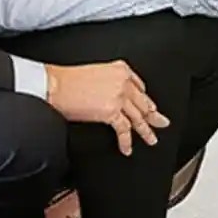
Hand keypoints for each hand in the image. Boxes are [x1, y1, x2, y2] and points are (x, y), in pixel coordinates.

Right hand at [45, 60, 169, 155]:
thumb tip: (112, 97)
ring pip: (138, 117)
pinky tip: (127, 148)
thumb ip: (110, 83)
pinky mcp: (111, 112)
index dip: (145, 100)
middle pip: (143, 102)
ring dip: (146, 130)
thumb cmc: (67, 80)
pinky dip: (127, 141)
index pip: (139, 87)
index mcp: (121, 70)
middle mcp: (123, 82)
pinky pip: (124, 130)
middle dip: (153, 115)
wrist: (55, 85)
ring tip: (151, 139)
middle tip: (162, 123)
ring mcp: (119, 97)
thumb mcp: (96, 73)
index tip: (149, 106)